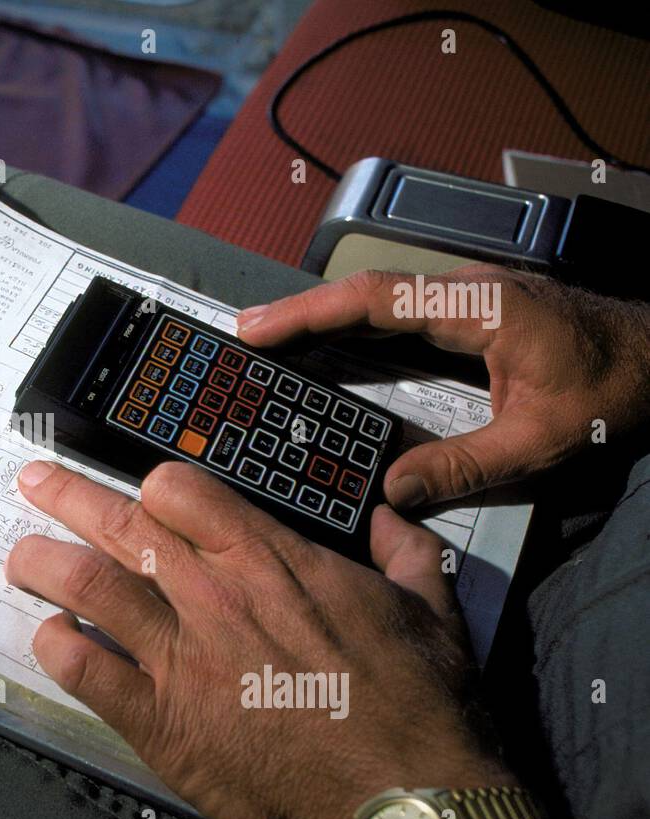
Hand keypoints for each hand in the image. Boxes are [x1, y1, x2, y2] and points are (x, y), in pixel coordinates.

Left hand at [6, 460, 516, 818]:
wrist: (403, 797)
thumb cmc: (418, 709)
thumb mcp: (429, 610)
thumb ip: (404, 552)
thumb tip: (391, 520)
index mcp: (273, 562)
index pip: (181, 491)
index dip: (154, 486)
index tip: (142, 492)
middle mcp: (216, 597)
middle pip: (121, 525)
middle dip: (68, 496)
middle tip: (35, 480)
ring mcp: (182, 657)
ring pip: (89, 584)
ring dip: (44, 562)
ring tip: (19, 554)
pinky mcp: (161, 720)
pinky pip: (87, 671)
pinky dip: (58, 648)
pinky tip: (48, 636)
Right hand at [236, 267, 649, 508]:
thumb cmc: (614, 388)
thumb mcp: (543, 439)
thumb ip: (466, 465)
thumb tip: (394, 489)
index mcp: (477, 308)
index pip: (375, 301)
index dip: (312, 313)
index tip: (260, 328)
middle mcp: (463, 292)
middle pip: (364, 294)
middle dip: (300, 313)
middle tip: (243, 335)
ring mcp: (464, 298)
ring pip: (377, 301)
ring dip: (323, 318)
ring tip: (269, 340)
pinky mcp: (467, 312)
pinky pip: (396, 313)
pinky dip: (353, 326)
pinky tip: (327, 345)